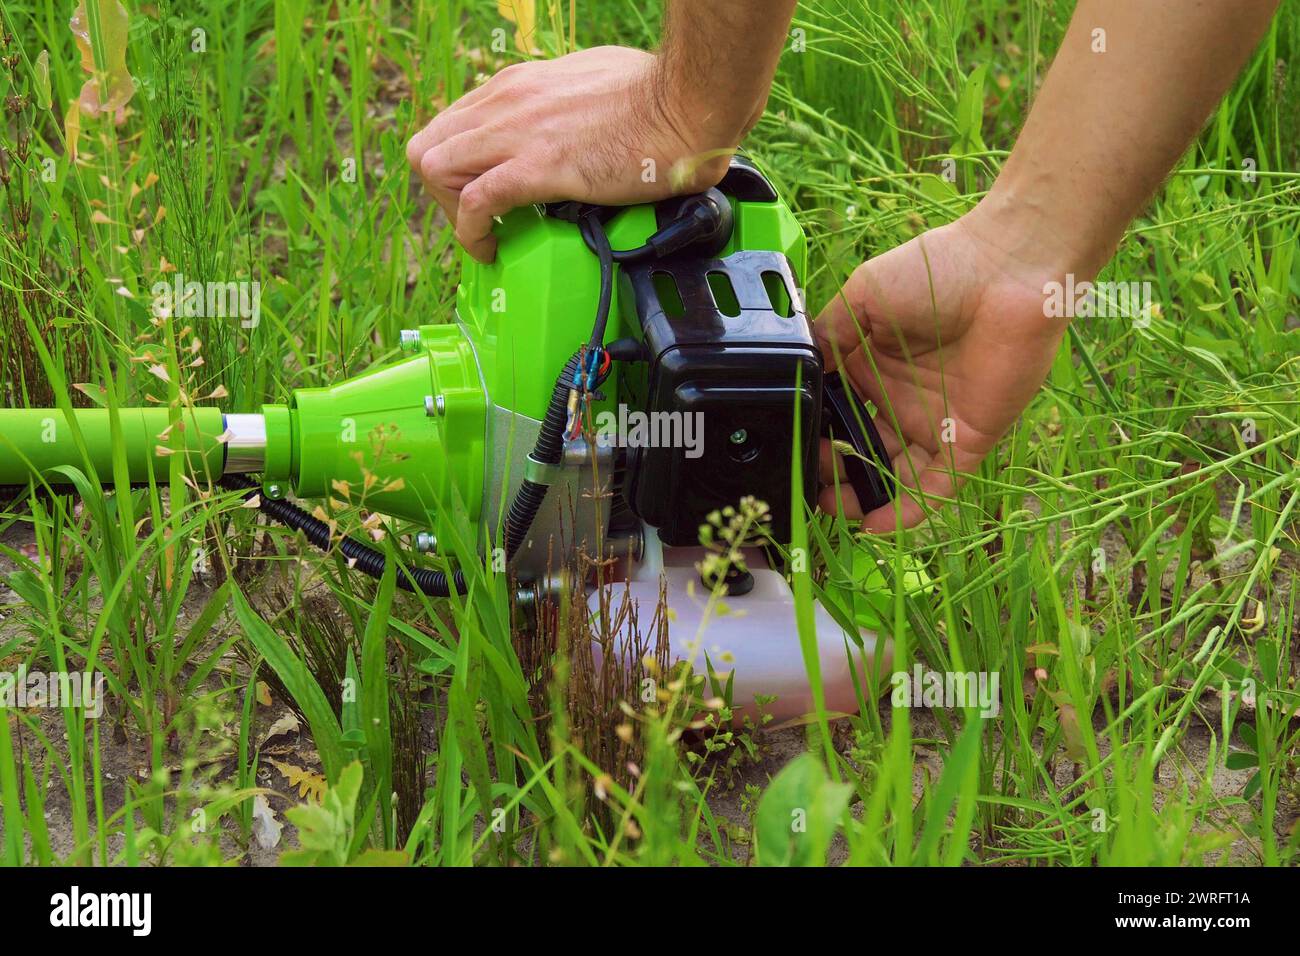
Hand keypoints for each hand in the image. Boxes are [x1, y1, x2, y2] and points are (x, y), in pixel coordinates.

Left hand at [405, 46, 738, 262]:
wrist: (686, 102)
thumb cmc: (658, 94)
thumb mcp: (592, 82)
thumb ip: (566, 103)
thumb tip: (573, 124)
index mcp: (518, 85)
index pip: (452, 123)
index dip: (457, 167)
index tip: (480, 194)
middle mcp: (507, 103)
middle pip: (428, 146)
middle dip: (442, 192)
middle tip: (478, 220)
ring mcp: (518, 134)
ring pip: (436, 170)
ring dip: (452, 213)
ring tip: (485, 237)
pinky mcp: (539, 168)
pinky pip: (476, 202)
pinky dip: (472, 233)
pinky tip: (491, 250)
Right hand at [814, 206, 1074, 530]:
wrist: (1007, 270)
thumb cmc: (937, 270)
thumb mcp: (863, 294)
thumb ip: (828, 334)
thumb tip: (799, 369)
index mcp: (872, 364)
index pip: (835, 411)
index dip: (812, 433)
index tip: (787, 446)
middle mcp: (900, 399)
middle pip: (858, 450)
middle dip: (830, 472)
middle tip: (806, 482)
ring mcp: (934, 423)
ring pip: (891, 475)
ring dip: (861, 497)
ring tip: (830, 507)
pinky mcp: (967, 440)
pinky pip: (935, 487)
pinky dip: (906, 511)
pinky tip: (873, 524)